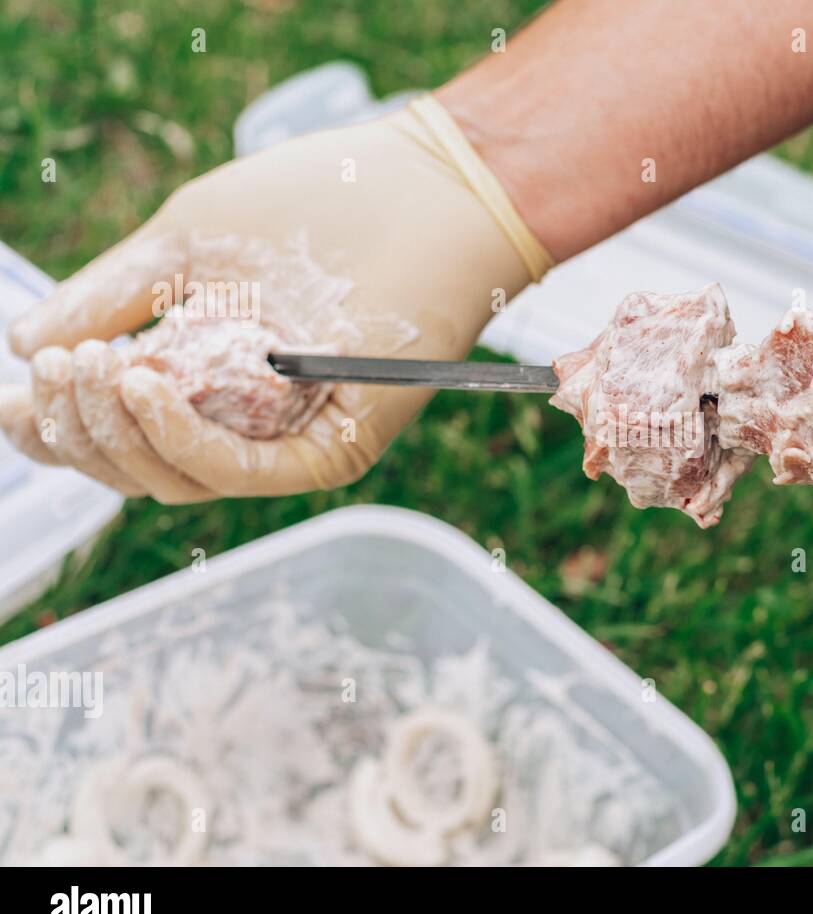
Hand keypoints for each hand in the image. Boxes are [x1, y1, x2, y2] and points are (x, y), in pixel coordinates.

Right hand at [0, 95, 550, 501]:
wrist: (427, 191)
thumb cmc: (318, 205)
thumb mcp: (188, 244)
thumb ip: (112, 296)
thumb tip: (21, 345)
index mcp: (206, 378)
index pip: (118, 430)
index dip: (54, 424)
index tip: (14, 392)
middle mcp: (245, 420)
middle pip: (136, 467)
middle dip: (75, 429)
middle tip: (53, 369)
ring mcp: (289, 439)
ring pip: (178, 479)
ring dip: (117, 434)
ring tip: (91, 367)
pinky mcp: (332, 447)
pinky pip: (241, 470)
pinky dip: (182, 439)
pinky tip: (141, 387)